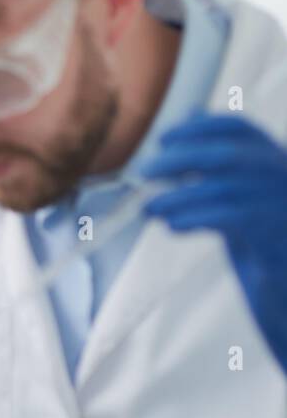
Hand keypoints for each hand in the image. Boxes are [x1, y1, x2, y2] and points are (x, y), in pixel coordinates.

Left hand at [142, 114, 286, 371]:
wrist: (285, 290)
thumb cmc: (257, 237)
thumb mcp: (238, 192)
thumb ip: (217, 165)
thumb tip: (179, 131)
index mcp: (275, 159)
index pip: (240, 128)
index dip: (199, 128)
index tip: (164, 138)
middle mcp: (284, 176)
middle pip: (228, 155)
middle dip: (181, 159)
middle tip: (145, 171)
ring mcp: (283, 206)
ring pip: (224, 189)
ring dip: (178, 196)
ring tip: (150, 207)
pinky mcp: (276, 238)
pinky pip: (231, 218)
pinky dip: (195, 218)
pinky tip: (173, 225)